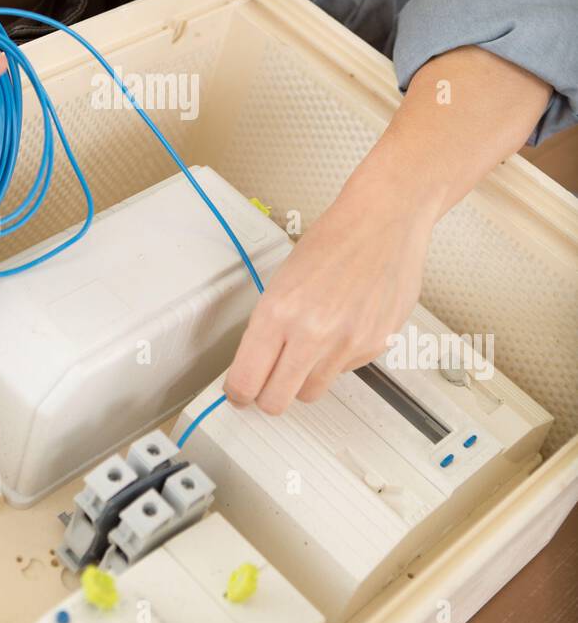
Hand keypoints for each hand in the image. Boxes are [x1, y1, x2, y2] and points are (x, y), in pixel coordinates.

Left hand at [223, 175, 436, 414]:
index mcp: (279, 311)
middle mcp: (312, 332)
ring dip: (303, 380)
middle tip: (266, 384)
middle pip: (277, 401)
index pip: (246, 380)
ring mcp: (346, 343)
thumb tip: (255, 364)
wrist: (384, 220)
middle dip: (267, 397)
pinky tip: (340, 329)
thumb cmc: (335, 239)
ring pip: (312, 393)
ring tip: (307, 350)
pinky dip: (337, 360)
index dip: (238, 392)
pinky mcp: (374, 346)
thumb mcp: (283, 279)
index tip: (239, 392)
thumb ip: (269, 327)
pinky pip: (344, 372)